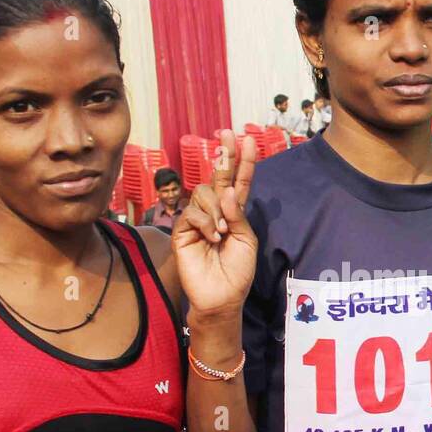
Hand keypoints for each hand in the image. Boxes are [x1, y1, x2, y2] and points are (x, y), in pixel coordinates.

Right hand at [172, 132, 257, 319]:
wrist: (221, 297)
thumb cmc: (236, 272)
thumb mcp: (246, 240)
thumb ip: (237, 214)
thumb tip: (224, 191)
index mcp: (233, 213)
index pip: (238, 182)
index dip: (244, 162)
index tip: (249, 140)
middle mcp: (215, 212)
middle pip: (218, 177)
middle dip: (224, 155)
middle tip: (227, 134)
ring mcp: (197, 220)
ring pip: (203, 193)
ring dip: (216, 210)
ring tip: (222, 233)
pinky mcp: (182, 231)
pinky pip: (192, 213)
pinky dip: (206, 223)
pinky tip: (212, 238)